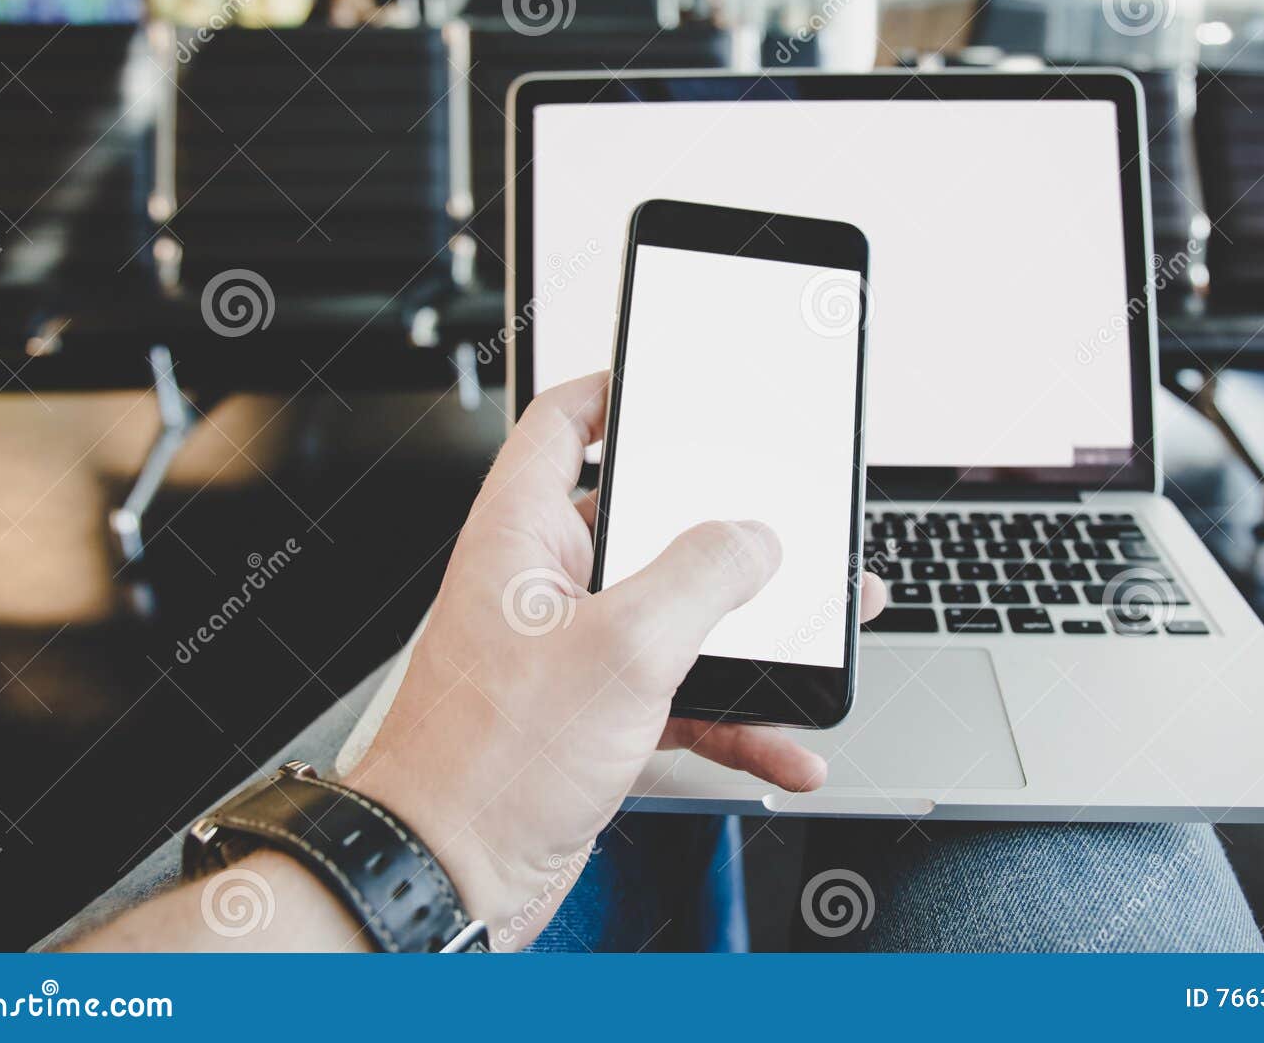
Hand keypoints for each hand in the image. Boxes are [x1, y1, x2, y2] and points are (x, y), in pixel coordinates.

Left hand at [348, 371, 882, 947]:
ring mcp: (569, 655)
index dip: (615, 393)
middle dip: (725, 533)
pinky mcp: (593, 720)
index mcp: (524, 538)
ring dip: (746, 636)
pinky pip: (681, 701)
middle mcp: (543, 586)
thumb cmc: (487, 767)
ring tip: (814, 632)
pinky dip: (734, 720)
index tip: (671, 384)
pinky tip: (784, 745)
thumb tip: (752, 540)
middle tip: (782, 524)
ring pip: (675, 620)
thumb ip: (699, 580)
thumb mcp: (619, 650)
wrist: (449, 881)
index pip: (561, 428)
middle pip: (645, 528)